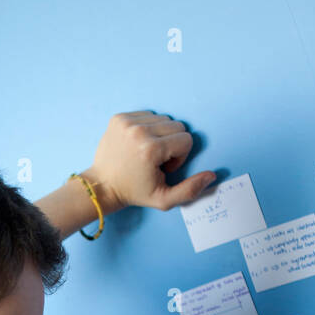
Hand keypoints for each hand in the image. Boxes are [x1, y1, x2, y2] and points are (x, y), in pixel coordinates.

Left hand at [86, 110, 215, 213]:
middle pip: (176, 126)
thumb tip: (212, 176)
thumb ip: (190, 190)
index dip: (179, 157)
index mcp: (151, 149)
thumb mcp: (164, 200)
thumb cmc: (133, 193)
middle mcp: (139, 131)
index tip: (164, 168)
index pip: (185, 140)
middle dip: (171, 144)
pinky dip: (147, 128)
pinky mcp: (119, 118)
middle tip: (155, 161)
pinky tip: (137, 145)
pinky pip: (147, 115)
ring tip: (146, 153)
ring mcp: (127, 122)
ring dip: (160, 135)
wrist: (102, 185)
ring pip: (162, 119)